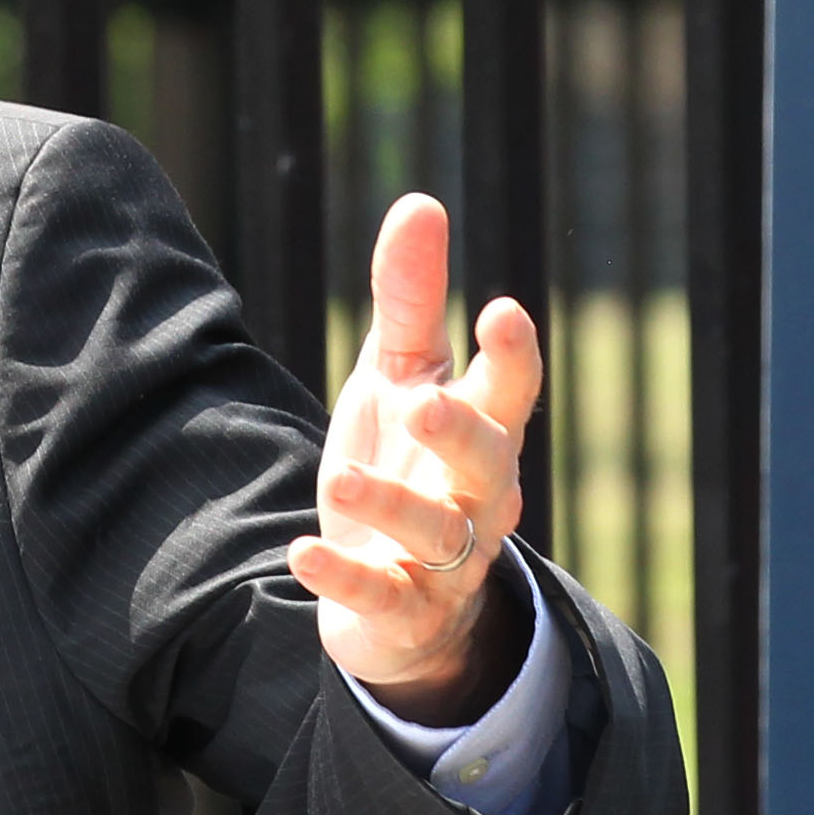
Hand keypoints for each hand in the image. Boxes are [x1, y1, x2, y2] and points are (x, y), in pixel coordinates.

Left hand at [290, 193, 539, 724]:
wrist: (397, 595)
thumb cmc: (405, 463)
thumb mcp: (399, 378)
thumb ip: (411, 301)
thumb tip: (420, 202)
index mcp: (484, 432)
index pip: (512, 394)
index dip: (510, 358)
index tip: (499, 312)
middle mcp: (478, 499)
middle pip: (489, 466)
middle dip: (461, 435)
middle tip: (423, 403)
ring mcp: (446, 562)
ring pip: (437, 536)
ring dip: (391, 506)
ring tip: (339, 480)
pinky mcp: (402, 612)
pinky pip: (382, 599)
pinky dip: (344, 580)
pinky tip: (301, 552)